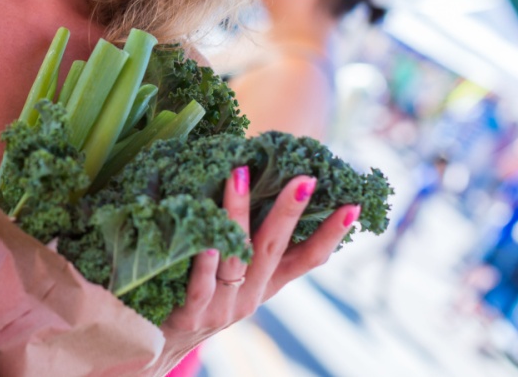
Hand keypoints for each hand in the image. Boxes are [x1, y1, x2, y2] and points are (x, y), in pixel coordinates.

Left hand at [159, 169, 360, 342]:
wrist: (164, 342)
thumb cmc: (200, 293)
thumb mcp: (236, 273)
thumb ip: (249, 241)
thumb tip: (256, 179)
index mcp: (267, 283)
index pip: (308, 259)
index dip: (331, 235)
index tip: (353, 206)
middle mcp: (251, 295)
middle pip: (274, 248)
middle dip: (291, 211)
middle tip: (305, 178)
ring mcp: (223, 307)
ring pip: (236, 257)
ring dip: (238, 212)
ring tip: (239, 175)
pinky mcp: (193, 315)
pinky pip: (201, 284)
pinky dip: (206, 260)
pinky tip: (207, 238)